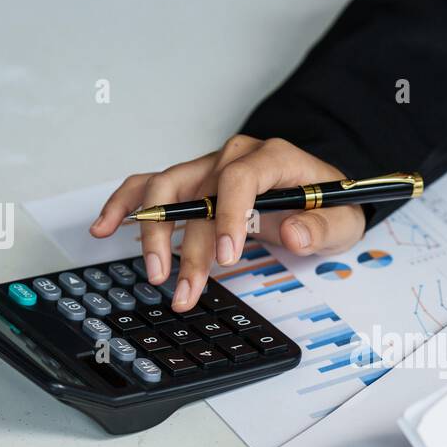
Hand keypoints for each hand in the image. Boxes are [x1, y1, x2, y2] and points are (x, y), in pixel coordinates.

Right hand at [89, 136, 366, 311]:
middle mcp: (233, 157)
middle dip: (186, 245)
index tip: (226, 258)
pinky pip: (148, 187)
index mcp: (272, 158)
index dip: (228, 217)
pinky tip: (104, 227)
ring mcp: (207, 168)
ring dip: (153, 232)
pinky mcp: (191, 183)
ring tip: (154, 273)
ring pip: (165, 190)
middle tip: (184, 289)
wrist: (321, 192)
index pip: (239, 179)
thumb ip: (321, 228)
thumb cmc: (328, 204)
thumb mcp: (342, 220)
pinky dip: (124, 204)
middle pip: (195, 192)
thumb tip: (292, 233)